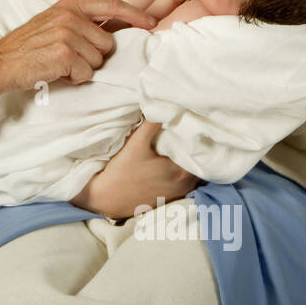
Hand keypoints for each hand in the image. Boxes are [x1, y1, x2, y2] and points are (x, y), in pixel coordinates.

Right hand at [0, 0, 156, 91]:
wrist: (0, 64)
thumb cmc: (28, 48)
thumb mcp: (55, 24)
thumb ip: (83, 23)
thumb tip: (115, 31)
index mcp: (69, 5)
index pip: (111, 4)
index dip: (135, 14)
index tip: (151, 24)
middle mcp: (69, 15)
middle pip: (108, 42)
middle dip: (94, 56)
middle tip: (69, 59)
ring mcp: (66, 33)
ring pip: (98, 60)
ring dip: (82, 69)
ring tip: (60, 65)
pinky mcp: (64, 53)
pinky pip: (86, 73)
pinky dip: (74, 79)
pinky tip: (56, 73)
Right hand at [72, 120, 199, 218]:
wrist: (106, 198)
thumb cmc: (122, 171)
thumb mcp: (136, 143)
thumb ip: (151, 124)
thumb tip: (161, 106)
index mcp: (183, 171)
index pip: (199, 150)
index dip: (195, 136)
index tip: (190, 124)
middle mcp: (185, 185)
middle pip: (196, 161)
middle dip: (191, 147)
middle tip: (184, 131)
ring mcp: (178, 193)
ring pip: (190, 172)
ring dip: (186, 160)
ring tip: (177, 145)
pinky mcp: (169, 199)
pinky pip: (183, 182)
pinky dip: (180, 172)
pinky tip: (169, 162)